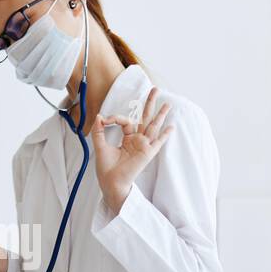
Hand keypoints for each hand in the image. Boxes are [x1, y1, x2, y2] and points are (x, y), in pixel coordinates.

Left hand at [91, 86, 173, 214]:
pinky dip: (165, 135)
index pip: (126, 120)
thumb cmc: (106, 168)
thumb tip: (99, 116)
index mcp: (128, 138)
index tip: (105, 120)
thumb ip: (99, 130)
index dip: (115, 118)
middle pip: (145, 118)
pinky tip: (171, 127)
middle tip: (155, 89)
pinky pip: (158, 142)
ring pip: (153, 126)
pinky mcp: (147, 153)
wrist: (110, 182)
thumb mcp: (100, 146)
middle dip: (150, 103)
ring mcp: (144, 146)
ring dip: (160, 115)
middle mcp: (137, 140)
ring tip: (168, 104)